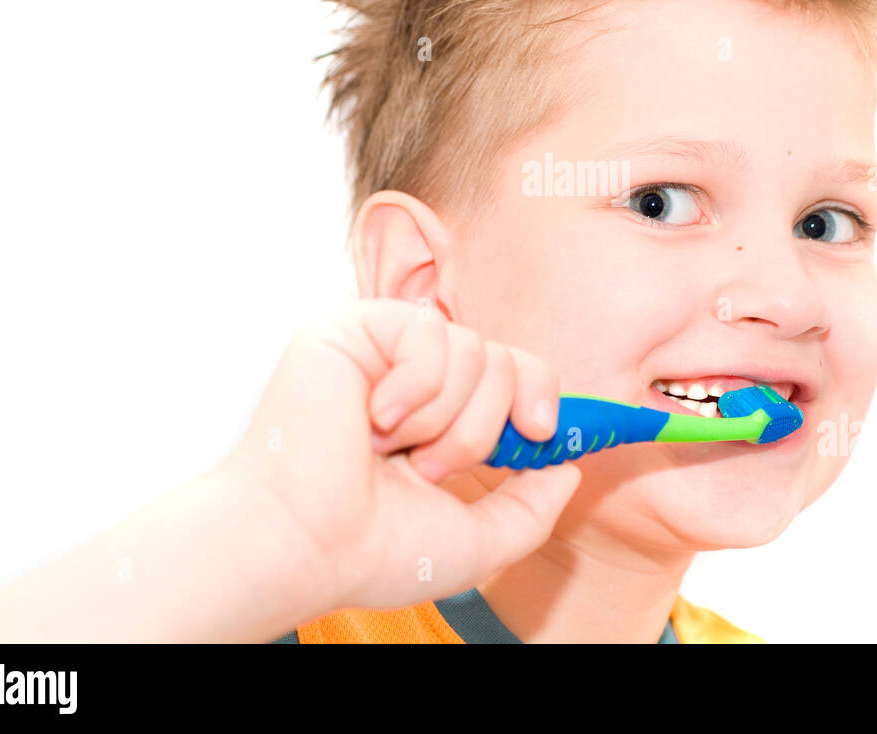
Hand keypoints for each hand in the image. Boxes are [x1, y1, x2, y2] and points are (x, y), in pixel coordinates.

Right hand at [222, 297, 580, 613]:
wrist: (307, 544)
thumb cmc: (371, 548)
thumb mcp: (476, 540)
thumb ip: (530, 509)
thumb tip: (569, 470)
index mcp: (442, 417)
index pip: (515, 374)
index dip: (539, 396)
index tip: (539, 433)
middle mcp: (417, 378)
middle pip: (505, 361)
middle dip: (480, 429)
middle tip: (428, 467)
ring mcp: (385, 350)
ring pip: (473, 349)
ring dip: (442, 418)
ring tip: (392, 448)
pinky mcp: (354, 328)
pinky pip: (429, 332)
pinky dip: (413, 387)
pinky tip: (372, 417)